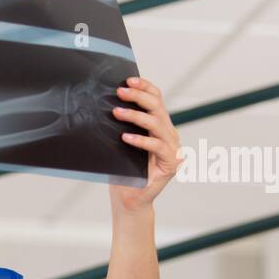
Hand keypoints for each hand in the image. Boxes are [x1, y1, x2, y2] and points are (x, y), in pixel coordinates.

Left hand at [110, 75, 181, 214]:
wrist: (129, 199)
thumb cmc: (122, 170)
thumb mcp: (120, 143)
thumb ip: (122, 125)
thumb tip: (106, 102)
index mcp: (159, 126)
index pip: (156, 99)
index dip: (145, 87)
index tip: (128, 79)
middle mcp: (169, 134)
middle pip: (158, 107)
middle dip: (138, 97)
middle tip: (119, 92)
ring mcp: (172, 149)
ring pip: (158, 124)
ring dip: (136, 116)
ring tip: (116, 113)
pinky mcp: (171, 164)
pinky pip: (158, 147)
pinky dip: (141, 140)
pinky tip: (125, 137)